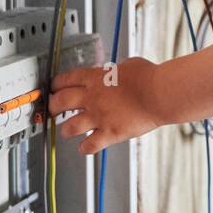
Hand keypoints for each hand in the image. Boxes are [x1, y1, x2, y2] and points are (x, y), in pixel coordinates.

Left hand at [47, 56, 162, 154]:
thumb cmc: (149, 78)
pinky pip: (89, 145)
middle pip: (59, 102)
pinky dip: (85, 147)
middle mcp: (92, 97)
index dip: (55, 85)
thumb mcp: (128, 64)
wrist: (160, 94)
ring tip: (67, 130)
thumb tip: (116, 71)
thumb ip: (115, 71)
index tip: (54, 89)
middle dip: (52, 107)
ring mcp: (99, 117)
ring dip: (65, 129)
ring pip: (69, 127)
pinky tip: (85, 146)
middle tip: (53, 110)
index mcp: (95, 78)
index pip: (64, 80)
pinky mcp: (110, 133)